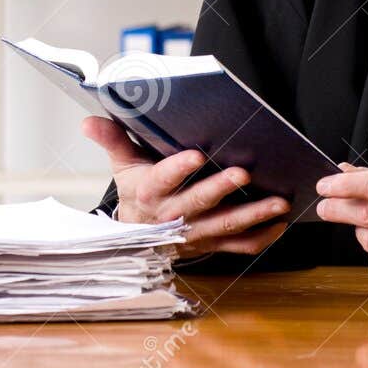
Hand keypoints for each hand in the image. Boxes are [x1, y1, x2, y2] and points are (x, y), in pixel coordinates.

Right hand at [82, 117, 289, 257]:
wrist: (139, 234)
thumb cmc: (136, 189)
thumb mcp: (122, 165)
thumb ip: (112, 140)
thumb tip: (88, 120)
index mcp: (149, 192)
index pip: (162, 179)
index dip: (178, 169)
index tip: (196, 155)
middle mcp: (172, 216)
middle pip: (198, 203)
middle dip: (221, 189)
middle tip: (243, 173)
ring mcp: (194, 233)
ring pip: (225, 226)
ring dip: (253, 215)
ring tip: (278, 203)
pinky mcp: (211, 245)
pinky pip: (238, 246)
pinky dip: (261, 238)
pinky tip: (280, 224)